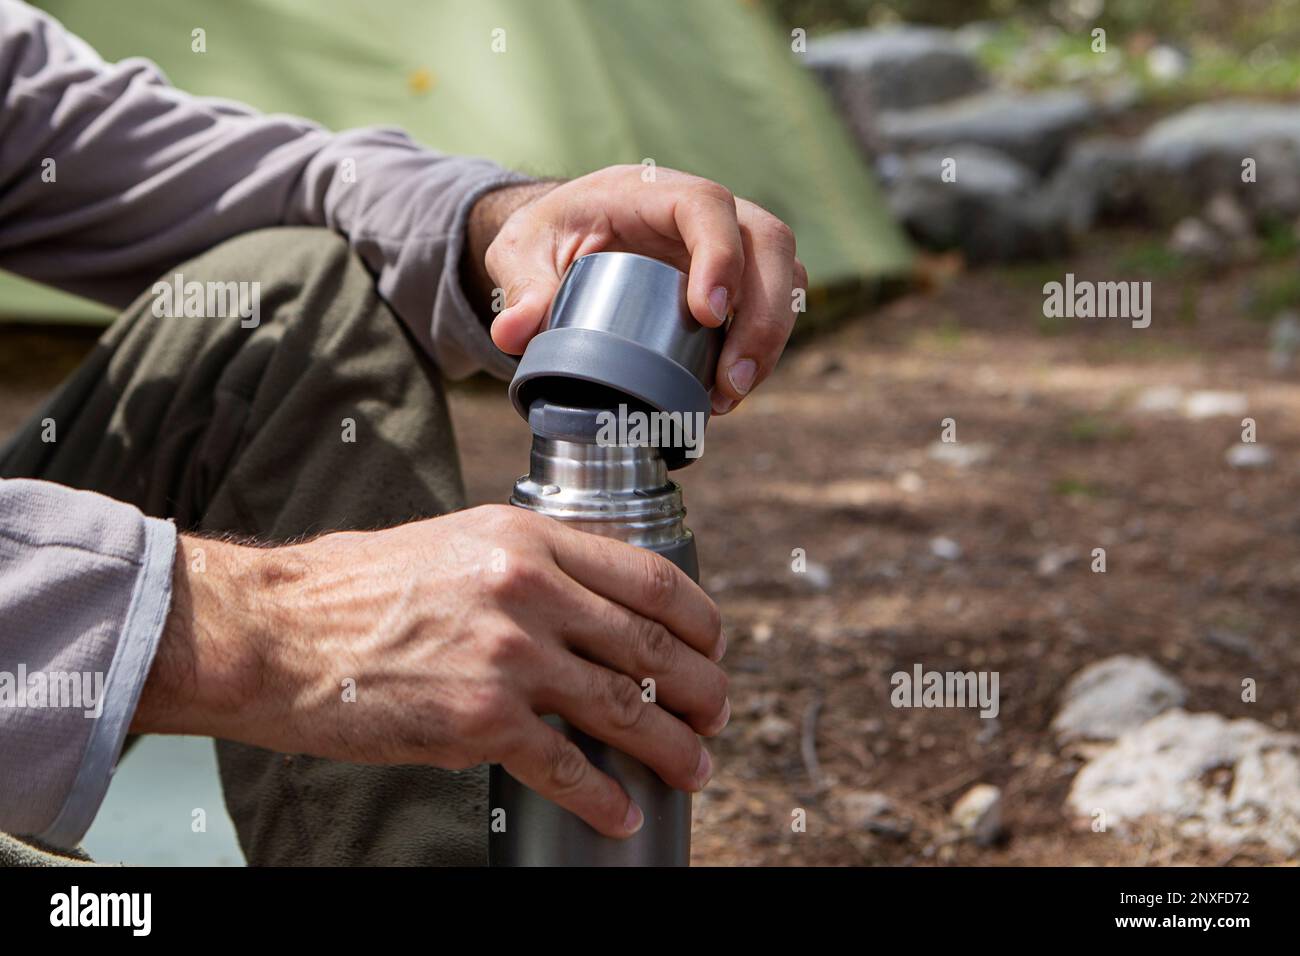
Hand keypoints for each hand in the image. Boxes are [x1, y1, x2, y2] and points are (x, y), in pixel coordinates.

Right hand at [136, 505, 728, 838]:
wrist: (277, 632)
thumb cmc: (355, 588)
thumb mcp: (457, 543)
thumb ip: (529, 564)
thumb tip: (589, 602)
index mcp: (528, 540)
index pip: (651, 577)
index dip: (699, 620)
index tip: (710, 644)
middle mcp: (529, 591)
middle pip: (651, 647)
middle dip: (700, 688)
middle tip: (714, 713)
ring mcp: (508, 658)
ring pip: (625, 709)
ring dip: (672, 746)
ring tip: (695, 766)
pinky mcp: (479, 722)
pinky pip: (567, 767)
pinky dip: (604, 796)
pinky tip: (623, 810)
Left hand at [464, 166, 806, 413]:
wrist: (565, 238)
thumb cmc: (549, 236)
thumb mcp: (522, 254)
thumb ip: (521, 288)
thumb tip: (514, 333)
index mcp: (652, 191)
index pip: (706, 205)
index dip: (719, 254)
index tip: (707, 313)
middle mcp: (704, 211)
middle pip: (769, 241)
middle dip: (762, 314)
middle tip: (730, 379)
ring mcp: (730, 243)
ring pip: (785, 274)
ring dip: (769, 338)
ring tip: (729, 394)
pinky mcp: (738, 279)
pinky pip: (774, 304)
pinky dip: (761, 349)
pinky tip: (726, 392)